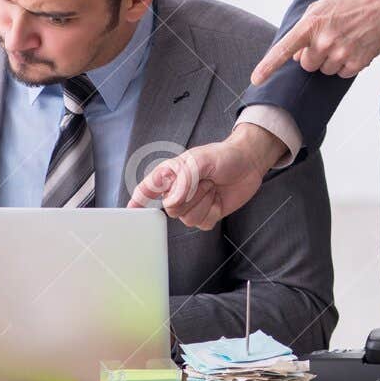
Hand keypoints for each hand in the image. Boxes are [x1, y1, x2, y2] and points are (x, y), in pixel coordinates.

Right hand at [126, 124, 286, 229]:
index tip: (131, 211)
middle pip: (171, 210)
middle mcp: (177, 192)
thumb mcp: (201, 160)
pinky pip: (203, 225)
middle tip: (204, 180)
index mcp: (170, 175)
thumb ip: (184, 179)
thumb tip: (171, 202)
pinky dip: (213, 212)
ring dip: (205, 202)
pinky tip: (218, 198)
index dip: (138, 201)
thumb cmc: (223, 155)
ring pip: (188, 219)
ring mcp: (191, 205)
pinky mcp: (206, 215)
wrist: (248, 162)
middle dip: (192, 196)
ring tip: (212, 186)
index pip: (147, 190)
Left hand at [251, 0, 379, 83]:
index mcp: (311, 23)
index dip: (268, 66)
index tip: (256, 79)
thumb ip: (304, 28)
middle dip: (313, 56)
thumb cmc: (351, 4)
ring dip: (330, 60)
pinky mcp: (356, 63)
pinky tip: (354, 47)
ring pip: (324, 70)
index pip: (284, 49)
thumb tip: (294, 55)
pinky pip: (341, 74)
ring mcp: (340, 53)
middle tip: (329, 39)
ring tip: (345, 40)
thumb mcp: (322, 7)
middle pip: (306, 64)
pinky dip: (346, 65)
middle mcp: (323, 41)